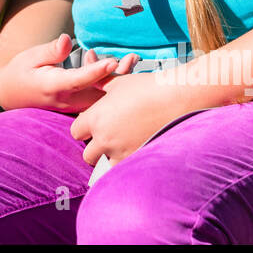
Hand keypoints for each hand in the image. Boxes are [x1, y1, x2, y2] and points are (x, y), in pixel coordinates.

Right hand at [0, 33, 137, 112]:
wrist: (11, 95)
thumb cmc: (22, 71)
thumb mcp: (30, 57)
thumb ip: (50, 50)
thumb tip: (66, 40)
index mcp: (53, 86)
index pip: (78, 80)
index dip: (96, 72)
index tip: (113, 62)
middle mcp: (66, 100)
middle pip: (97, 93)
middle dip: (117, 77)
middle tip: (132, 58)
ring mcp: (73, 107)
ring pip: (101, 98)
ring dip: (117, 80)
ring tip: (131, 59)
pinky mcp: (78, 107)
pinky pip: (97, 98)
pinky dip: (108, 83)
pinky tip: (114, 66)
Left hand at [70, 69, 210, 166]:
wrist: (176, 98)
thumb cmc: (147, 88)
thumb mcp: (118, 83)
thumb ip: (99, 86)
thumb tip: (90, 82)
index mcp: (96, 119)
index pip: (76, 132)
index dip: (84, 128)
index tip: (94, 124)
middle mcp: (105, 139)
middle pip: (87, 154)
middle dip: (96, 147)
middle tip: (108, 137)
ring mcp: (122, 152)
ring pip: (104, 166)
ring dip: (110, 158)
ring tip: (122, 145)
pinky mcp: (139, 160)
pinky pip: (124, 170)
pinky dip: (126, 163)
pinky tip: (134, 150)